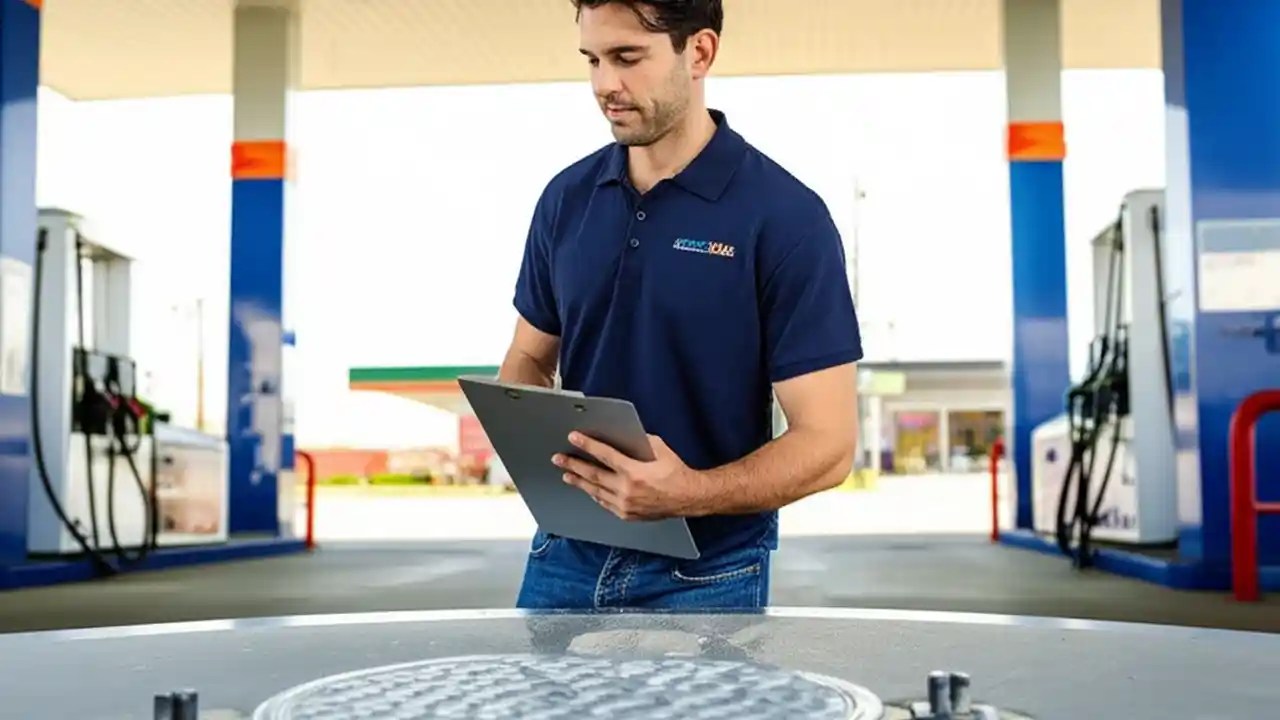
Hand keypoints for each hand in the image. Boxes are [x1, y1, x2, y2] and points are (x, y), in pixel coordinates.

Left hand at [553, 432, 700, 520]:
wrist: (689, 498)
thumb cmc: (676, 472)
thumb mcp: (660, 449)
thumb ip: (639, 442)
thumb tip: (622, 435)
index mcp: (634, 472)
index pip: (604, 455)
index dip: (587, 445)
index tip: (573, 438)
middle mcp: (627, 490)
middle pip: (593, 475)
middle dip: (574, 465)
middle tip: (559, 458)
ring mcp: (625, 505)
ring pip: (595, 491)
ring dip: (579, 482)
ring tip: (567, 474)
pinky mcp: (627, 515)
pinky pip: (605, 503)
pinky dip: (594, 494)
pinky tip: (587, 489)